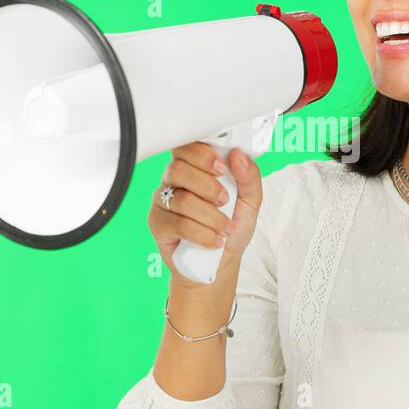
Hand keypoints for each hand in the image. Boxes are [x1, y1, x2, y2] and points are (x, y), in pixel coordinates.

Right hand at [147, 142, 263, 288]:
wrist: (221, 262)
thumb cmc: (232, 226)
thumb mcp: (250, 201)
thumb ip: (249, 176)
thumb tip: (238, 155)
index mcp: (195, 168)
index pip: (187, 147)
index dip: (201, 154)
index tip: (222, 167)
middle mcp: (175, 181)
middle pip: (178, 169)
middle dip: (208, 186)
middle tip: (225, 200)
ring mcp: (163, 201)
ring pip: (181, 199)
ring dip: (210, 216)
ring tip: (225, 227)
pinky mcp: (158, 224)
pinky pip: (178, 224)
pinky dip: (202, 234)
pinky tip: (214, 240)